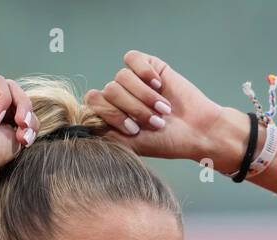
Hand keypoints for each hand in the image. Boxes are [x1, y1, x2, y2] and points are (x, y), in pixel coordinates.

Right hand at [0, 74, 40, 179]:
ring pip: (11, 87)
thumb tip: (30, 115)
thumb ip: (26, 122)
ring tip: (19, 122)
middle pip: (17, 98)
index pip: (18, 112)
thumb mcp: (17, 137)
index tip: (26, 140)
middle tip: (25, 127)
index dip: (30, 123)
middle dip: (27, 113)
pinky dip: (4, 99)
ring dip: (22, 105)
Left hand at [85, 51, 233, 163]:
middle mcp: (119, 97)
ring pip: (121, 77)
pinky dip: (145, 72)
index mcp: (110, 115)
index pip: (93, 103)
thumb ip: (103, 131)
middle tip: (154, 122)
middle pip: (108, 90)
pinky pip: (132, 59)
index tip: (133, 129)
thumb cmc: (166, 142)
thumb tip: (80, 118)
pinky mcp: (147, 66)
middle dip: (132, 108)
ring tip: (162, 110)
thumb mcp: (130, 144)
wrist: (196, 131)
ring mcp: (132, 81)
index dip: (111, 114)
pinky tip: (159, 84)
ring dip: (144, 96)